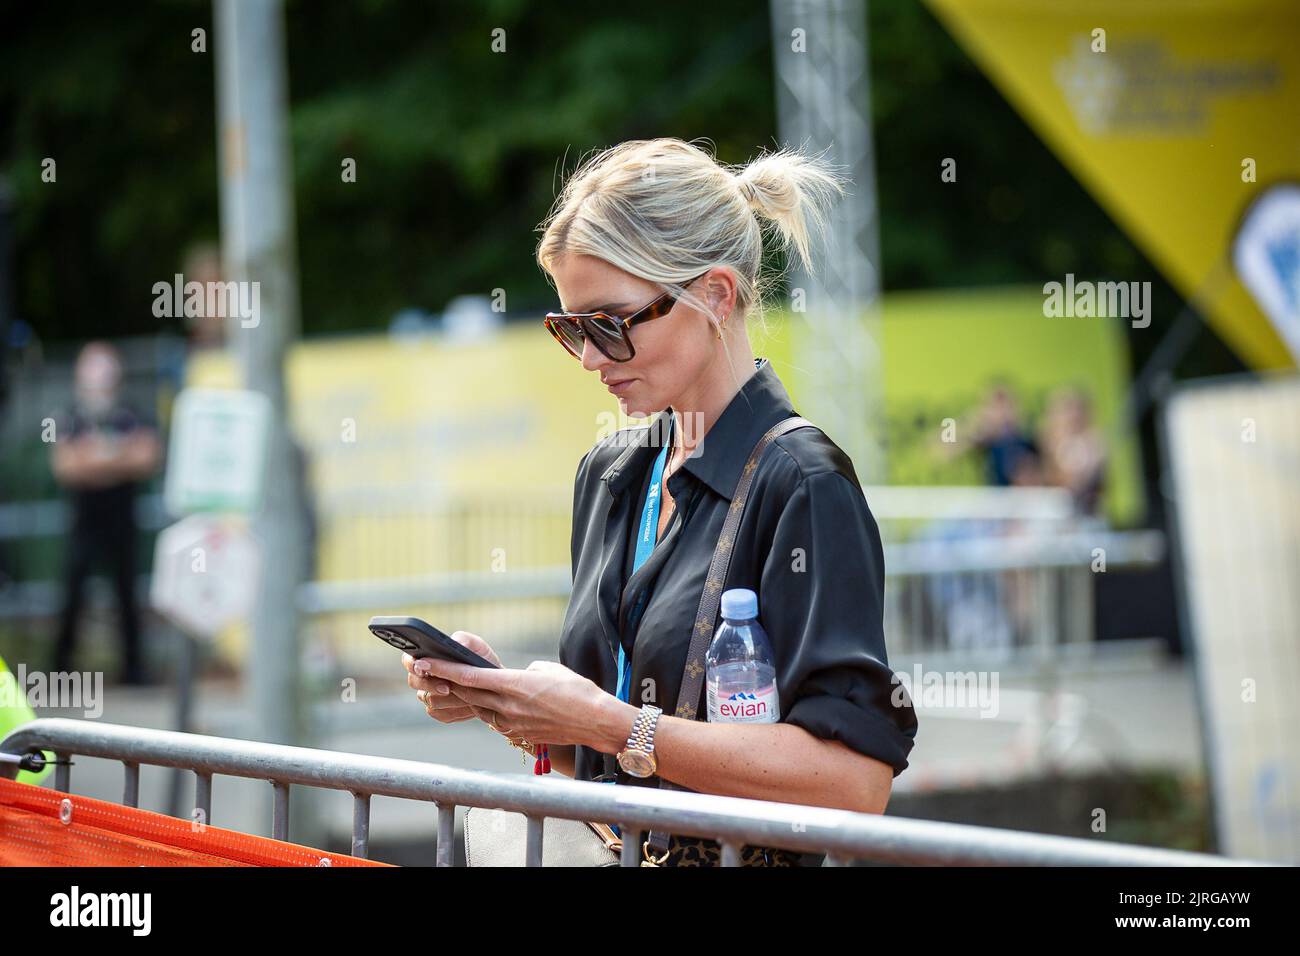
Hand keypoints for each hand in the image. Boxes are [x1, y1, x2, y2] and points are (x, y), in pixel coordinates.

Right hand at [402, 631, 502, 725]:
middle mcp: (425, 677)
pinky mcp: (440, 712)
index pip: (409, 659)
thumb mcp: (478, 647)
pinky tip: (469, 706)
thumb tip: (454, 642)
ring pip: (429, 700)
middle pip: (414, 682)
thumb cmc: (482, 662)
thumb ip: (464, 640)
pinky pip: (439, 713)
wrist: (494, 686)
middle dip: (430, 684)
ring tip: (467, 696)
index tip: (423, 668)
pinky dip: (455, 710)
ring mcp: (430, 695)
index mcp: (428, 658)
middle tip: (447, 687)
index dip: (412, 664)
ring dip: (448, 698)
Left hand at [410, 651, 617, 749]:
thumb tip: (515, 678)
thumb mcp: (548, 669)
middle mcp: (507, 705)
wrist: (595, 721)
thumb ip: (524, 672)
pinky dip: (488, 710)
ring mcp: (511, 722)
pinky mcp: (519, 733)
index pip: (469, 676)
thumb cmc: (577, 691)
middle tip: (422, 672)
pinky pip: (496, 720)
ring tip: (450, 685)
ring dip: (465, 697)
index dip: (443, 669)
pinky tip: (487, 703)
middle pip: (467, 693)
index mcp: (513, 684)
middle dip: (443, 682)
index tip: (424, 662)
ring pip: (479, 708)